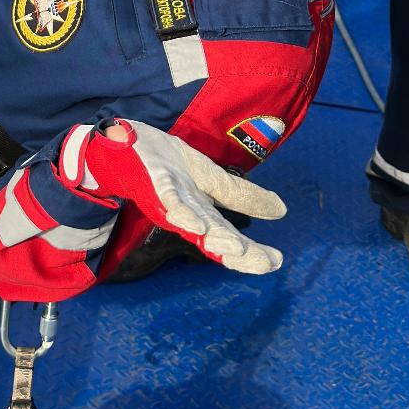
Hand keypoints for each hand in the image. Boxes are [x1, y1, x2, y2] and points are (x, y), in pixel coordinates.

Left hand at [61, 119, 286, 275]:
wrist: (126, 145)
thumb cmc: (169, 167)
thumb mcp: (212, 179)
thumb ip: (242, 197)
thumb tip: (281, 211)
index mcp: (201, 213)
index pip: (230, 237)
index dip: (251, 252)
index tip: (276, 263)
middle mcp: (185, 212)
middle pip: (213, 235)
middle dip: (236, 252)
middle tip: (261, 263)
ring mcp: (168, 197)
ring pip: (191, 220)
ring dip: (210, 235)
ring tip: (232, 248)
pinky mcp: (153, 179)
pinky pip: (166, 196)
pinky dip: (178, 209)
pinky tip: (192, 222)